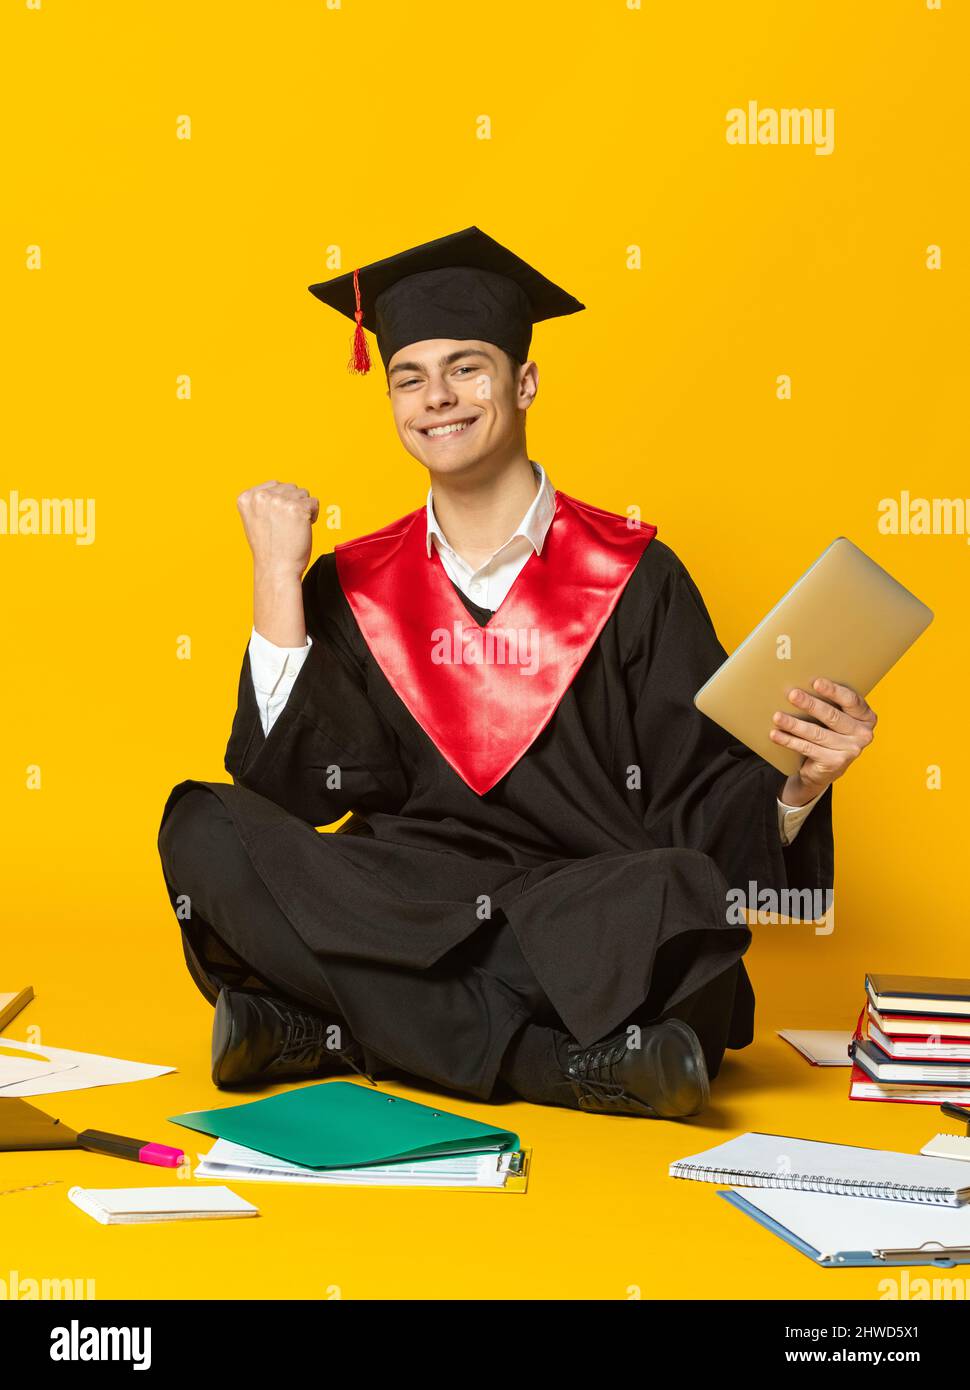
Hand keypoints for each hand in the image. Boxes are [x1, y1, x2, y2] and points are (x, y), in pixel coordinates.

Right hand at [237, 481, 319, 579]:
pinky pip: (314, 503)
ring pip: (303, 494)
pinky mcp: (297, 509)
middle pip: (290, 487)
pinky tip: (303, 529)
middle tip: (286, 526)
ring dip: (303, 509)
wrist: (276, 570)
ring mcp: (279, 501)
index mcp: (246, 498)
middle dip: (293, 504)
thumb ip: (263, 502)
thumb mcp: (255, 520)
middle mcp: (261, 496)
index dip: (281, 502)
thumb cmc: (269, 549)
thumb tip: (282, 489)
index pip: (274, 485)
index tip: (277, 520)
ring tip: (293, 528)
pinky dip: (313, 516)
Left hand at [770, 677, 876, 805]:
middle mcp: (863, 734)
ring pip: (817, 733)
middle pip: (832, 716)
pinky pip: (808, 748)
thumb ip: (831, 703)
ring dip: (794, 724)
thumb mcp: (836, 718)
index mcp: (866, 717)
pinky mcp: (835, 763)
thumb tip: (802, 684)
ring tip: (777, 716)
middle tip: (792, 695)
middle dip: (810, 704)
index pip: (851, 700)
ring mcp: (851, 750)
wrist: (826, 769)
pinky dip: (789, 740)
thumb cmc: (830, 733)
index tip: (816, 682)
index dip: (833, 691)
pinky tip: (776, 734)